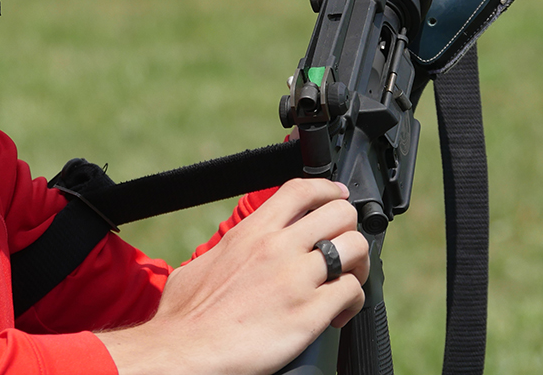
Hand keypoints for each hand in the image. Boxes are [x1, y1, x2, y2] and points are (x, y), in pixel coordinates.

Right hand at [99, 179, 369, 374]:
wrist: (186, 353)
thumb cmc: (184, 319)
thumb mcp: (200, 266)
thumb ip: (225, 251)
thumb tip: (227, 253)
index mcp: (252, 232)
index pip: (301, 190)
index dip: (327, 189)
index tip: (337, 196)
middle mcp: (278, 247)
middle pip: (339, 212)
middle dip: (348, 227)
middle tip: (343, 247)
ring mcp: (296, 278)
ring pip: (355, 247)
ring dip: (358, 263)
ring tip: (347, 279)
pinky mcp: (310, 313)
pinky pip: (352, 292)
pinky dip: (353, 301)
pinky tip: (339, 314)